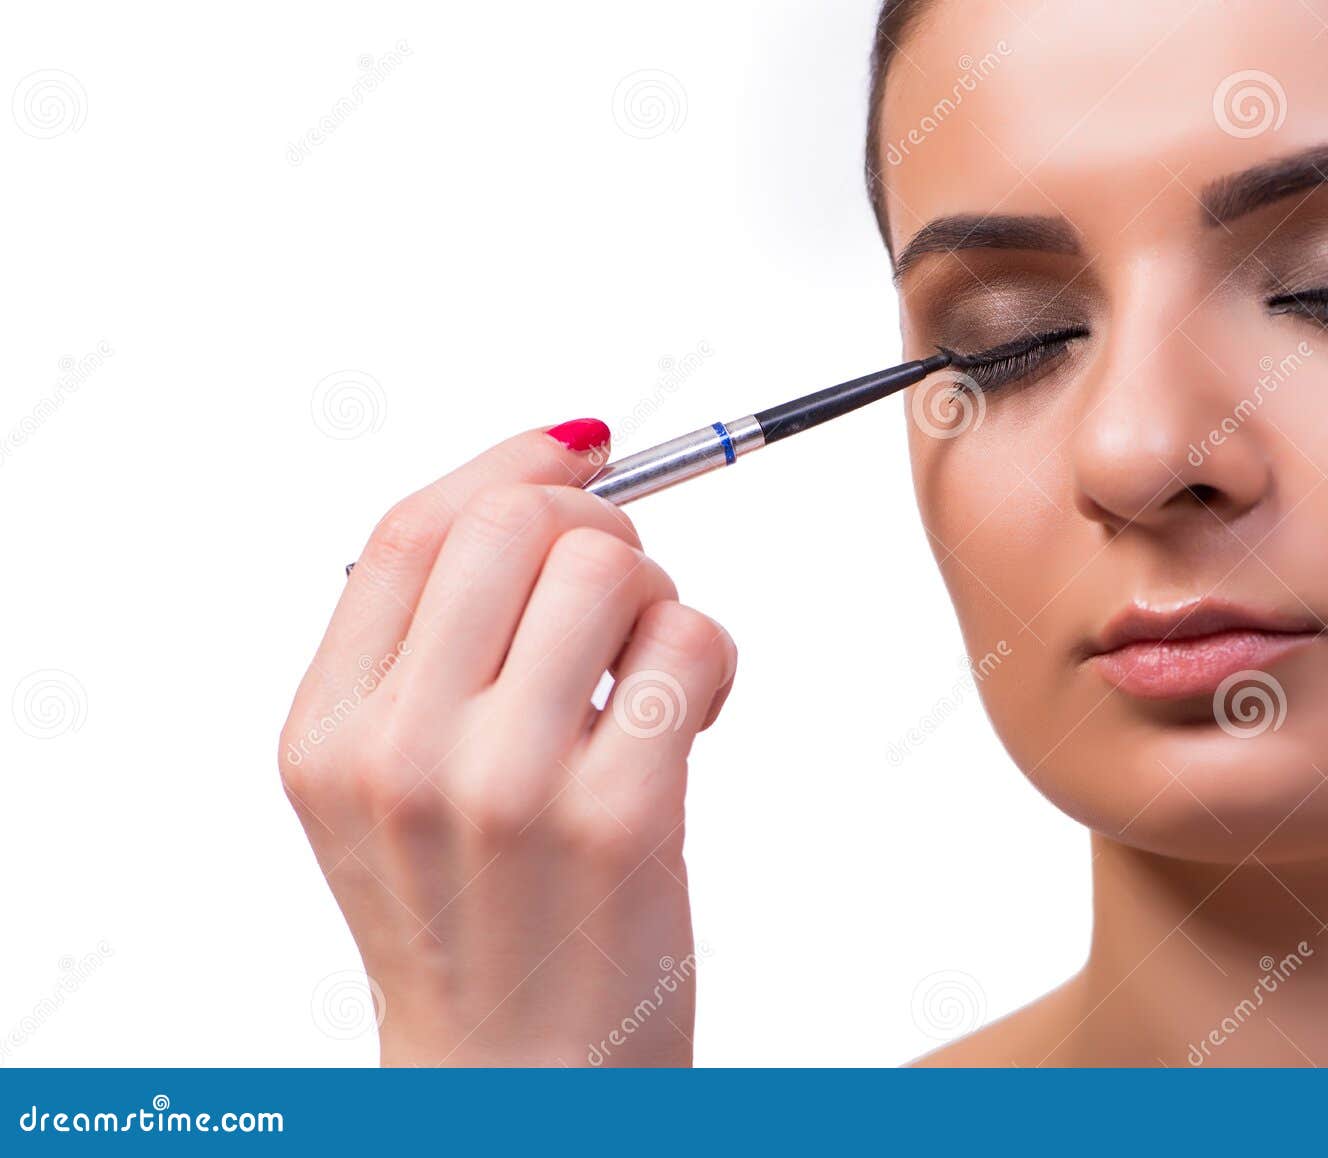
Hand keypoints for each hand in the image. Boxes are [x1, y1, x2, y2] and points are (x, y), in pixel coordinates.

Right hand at [279, 420, 735, 1065]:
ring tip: (654, 670)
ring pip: (608, 567)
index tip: (583, 448)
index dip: (509, 462)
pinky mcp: (618, 819)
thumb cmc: (477, 919)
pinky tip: (698, 714)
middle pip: (513, 523)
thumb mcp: (392, 787)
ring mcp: (504, 785)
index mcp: (327, 732)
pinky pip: (689, 642)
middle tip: (621, 596)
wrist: (520, 1080)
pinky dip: (714, 656)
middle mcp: (397, 752)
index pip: (411, 531)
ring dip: (657, 596)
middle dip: (597, 528)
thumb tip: (555, 464)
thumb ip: (434, 645)